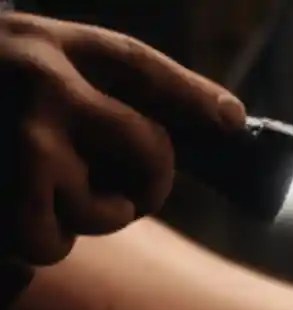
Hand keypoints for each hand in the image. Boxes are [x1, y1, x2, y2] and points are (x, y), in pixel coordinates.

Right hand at [0, 12, 245, 264]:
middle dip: (147, 182)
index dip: (192, 94)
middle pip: (152, 152)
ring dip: (77, 216)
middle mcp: (41, 86)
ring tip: (19, 191)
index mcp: (38, 43)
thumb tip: (167, 135)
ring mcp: (23, 146)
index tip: (232, 122)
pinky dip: (34, 244)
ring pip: (103, 210)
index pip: (136, 65)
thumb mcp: (6, 63)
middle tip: (127, 193)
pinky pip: (52, 245)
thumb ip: (66, 87)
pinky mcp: (6, 203)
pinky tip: (3, 216)